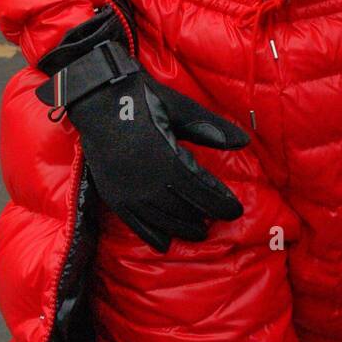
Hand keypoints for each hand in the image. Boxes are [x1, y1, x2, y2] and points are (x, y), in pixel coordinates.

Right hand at [36, 10, 248, 251]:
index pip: (203, 192)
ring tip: (198, 231)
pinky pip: (136, 224)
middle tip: (218, 220)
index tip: (235, 211)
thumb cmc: (143, 99)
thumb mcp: (182, 109)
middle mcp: (149, 183)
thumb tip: (243, 141)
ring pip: (163, 221)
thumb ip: (212, 129)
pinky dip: (152, 235)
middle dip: (204, 217)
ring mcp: (130, 193)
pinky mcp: (114, 196)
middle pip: (184, 210)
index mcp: (169, 160)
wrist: (98, 99)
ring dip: (183, 228)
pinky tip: (164, 242)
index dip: (221, 204)